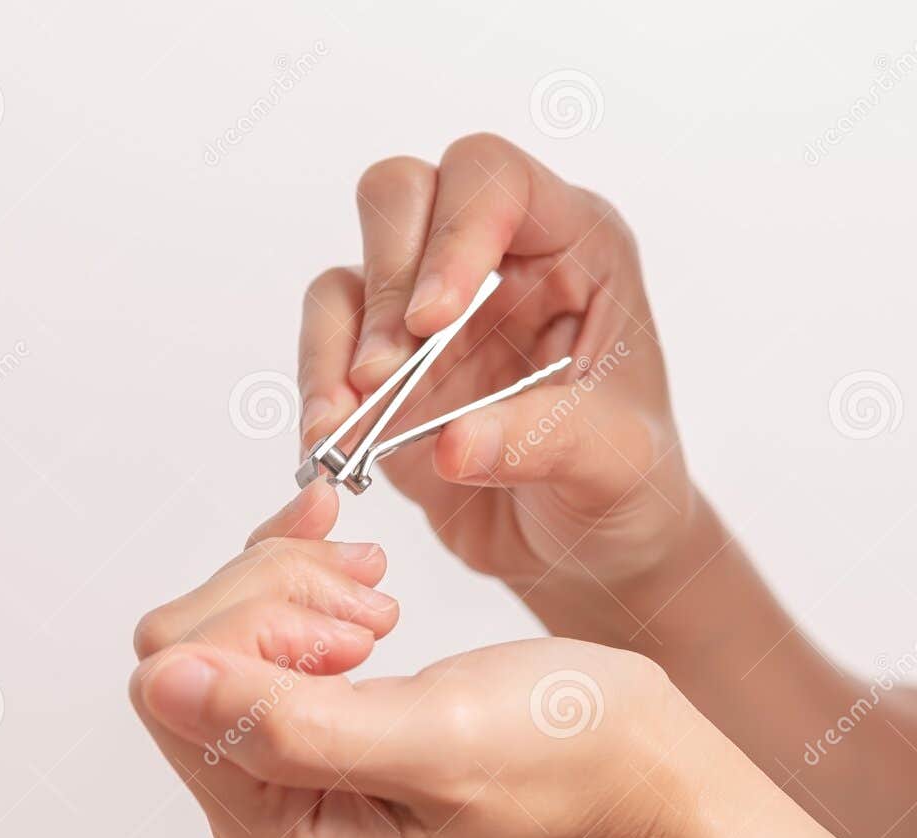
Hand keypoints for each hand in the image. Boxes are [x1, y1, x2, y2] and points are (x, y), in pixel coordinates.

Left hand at [129, 484, 692, 837]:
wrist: (623, 755)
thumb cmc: (556, 758)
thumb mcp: (428, 738)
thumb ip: (287, 723)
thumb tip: (161, 683)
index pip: (172, 691)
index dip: (255, 629)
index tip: (359, 635)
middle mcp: (254, 817)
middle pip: (179, 649)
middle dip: (272, 599)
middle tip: (373, 613)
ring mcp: (269, 766)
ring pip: (208, 618)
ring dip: (293, 583)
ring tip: (381, 606)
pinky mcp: (291, 716)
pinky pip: (242, 613)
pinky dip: (295, 567)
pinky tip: (353, 563)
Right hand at [299, 133, 691, 590]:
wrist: (585, 553)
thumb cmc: (624, 486)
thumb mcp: (618, 462)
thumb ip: (543, 441)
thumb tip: (452, 443)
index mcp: (572, 248)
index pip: (494, 182)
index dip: (454, 234)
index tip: (433, 321)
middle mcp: (490, 263)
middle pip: (402, 195)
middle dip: (383, 279)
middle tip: (385, 371)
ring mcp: (426, 317)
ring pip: (348, 275)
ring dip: (335, 345)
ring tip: (345, 425)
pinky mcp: (380, 373)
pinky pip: (322, 350)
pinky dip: (316, 392)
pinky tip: (331, 444)